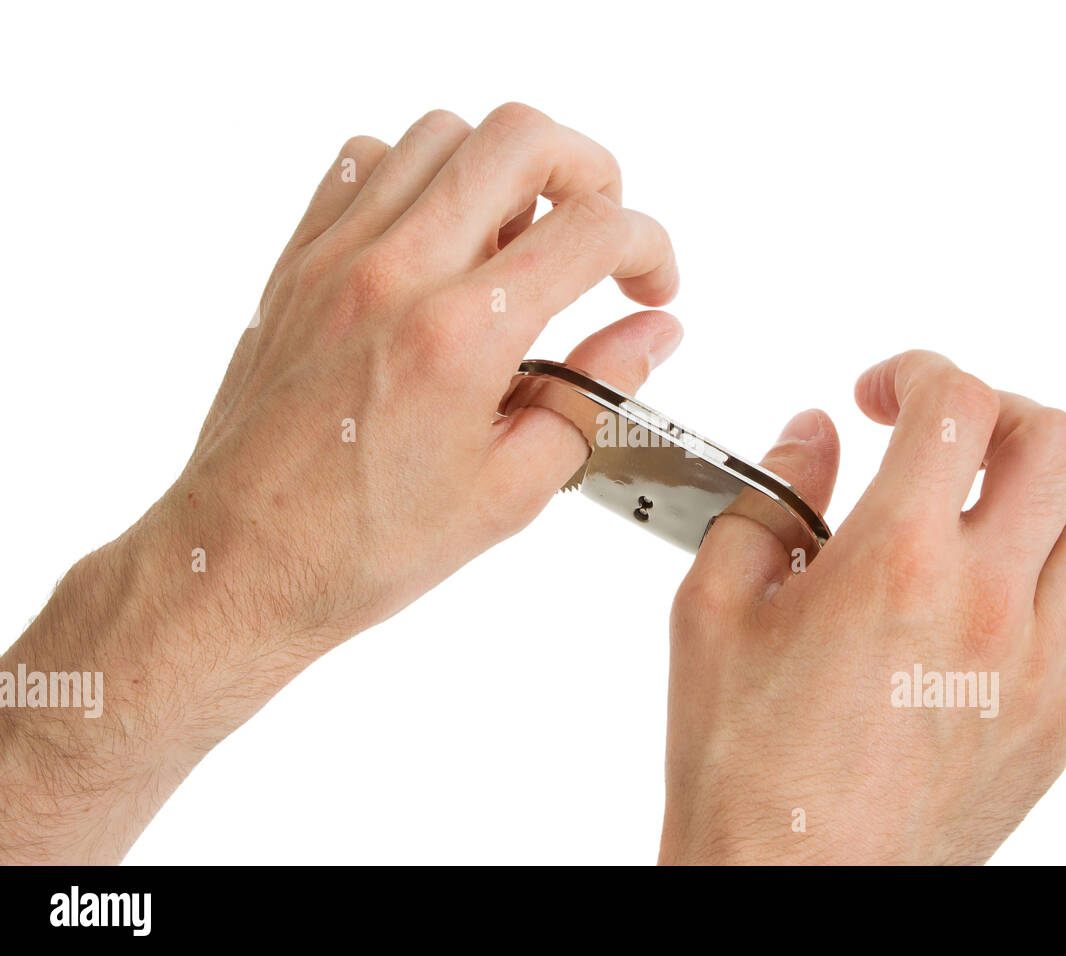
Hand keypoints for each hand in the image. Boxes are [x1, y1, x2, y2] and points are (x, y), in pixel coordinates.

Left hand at [0, 103, 678, 861]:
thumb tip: (653, 333)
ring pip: (441, 135)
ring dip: (503, 172)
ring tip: (517, 244)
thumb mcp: (513, 487)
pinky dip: (419, 178)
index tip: (652, 287)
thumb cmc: (367, 545)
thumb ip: (596, 394)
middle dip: (588, 173)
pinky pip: (364, 164)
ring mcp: (337, 258)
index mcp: (461, 338)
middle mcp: (396, 275)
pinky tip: (439, 243)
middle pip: (518, 138)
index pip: (590, 231)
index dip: (649, 247)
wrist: (245, 562)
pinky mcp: (298, 263)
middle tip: (598, 233)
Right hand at [659, 351, 1065, 864]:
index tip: (885, 394)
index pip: (957, 401)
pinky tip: (1026, 604)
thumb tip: (813, 435)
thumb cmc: (746, 764)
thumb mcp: (714, 608)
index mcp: (893, 559)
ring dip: (1048, 499)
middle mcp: (983, 600)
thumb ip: (767, 499)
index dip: (917, 371)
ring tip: (988, 520)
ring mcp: (1035, 662)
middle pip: (1059, 441)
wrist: (791, 881)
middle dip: (1000, 414)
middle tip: (949, 441)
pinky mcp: (1059, 722)